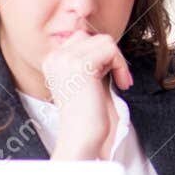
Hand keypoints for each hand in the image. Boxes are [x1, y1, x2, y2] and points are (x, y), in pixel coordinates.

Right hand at [42, 30, 131, 160]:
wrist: (81, 137)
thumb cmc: (87, 113)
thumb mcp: (85, 79)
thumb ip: (90, 59)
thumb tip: (106, 40)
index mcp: (52, 60)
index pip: (83, 38)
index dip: (102, 54)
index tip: (109, 75)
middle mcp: (55, 57)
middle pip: (95, 37)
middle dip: (112, 56)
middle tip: (117, 78)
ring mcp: (66, 59)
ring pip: (105, 41)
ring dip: (118, 61)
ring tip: (118, 81)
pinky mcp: (82, 65)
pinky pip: (112, 50)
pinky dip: (122, 66)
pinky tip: (122, 84)